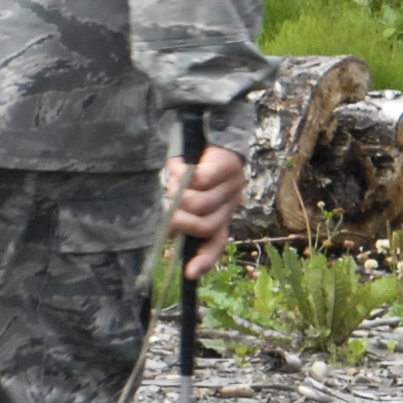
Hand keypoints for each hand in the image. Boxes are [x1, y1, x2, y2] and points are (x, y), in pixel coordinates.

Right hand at [159, 144, 248, 279]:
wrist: (211, 128)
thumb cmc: (194, 162)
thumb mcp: (187, 191)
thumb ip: (181, 212)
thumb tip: (168, 233)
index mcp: (223, 212)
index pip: (217, 241)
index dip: (205, 260)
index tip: (189, 274)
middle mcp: (232, 201)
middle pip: (205, 226)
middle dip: (180, 221)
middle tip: (168, 207)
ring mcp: (234, 184)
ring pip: (201, 203)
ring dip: (178, 195)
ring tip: (171, 182)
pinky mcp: (229, 165)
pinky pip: (202, 179)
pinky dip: (182, 174)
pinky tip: (177, 167)